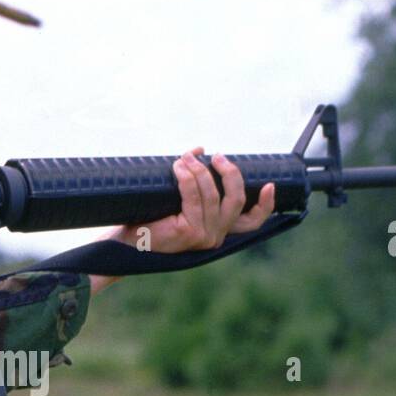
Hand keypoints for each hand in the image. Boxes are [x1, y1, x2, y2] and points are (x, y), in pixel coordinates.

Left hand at [89, 148, 276, 294]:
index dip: (265, 204)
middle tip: (216, 157)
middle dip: (228, 172)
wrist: (127, 244)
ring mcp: (204, 236)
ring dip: (199, 170)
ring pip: (212, 194)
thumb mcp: (178, 200)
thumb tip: (200, 151)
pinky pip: (194, 195)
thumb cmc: (150, 221)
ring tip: (184, 159)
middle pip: (235, 199)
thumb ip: (193, 181)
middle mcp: (216, 236)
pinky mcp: (190, 233)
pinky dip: (187, 177)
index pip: (251, 222)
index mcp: (218, 230)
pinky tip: (178, 167)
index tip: (269, 185)